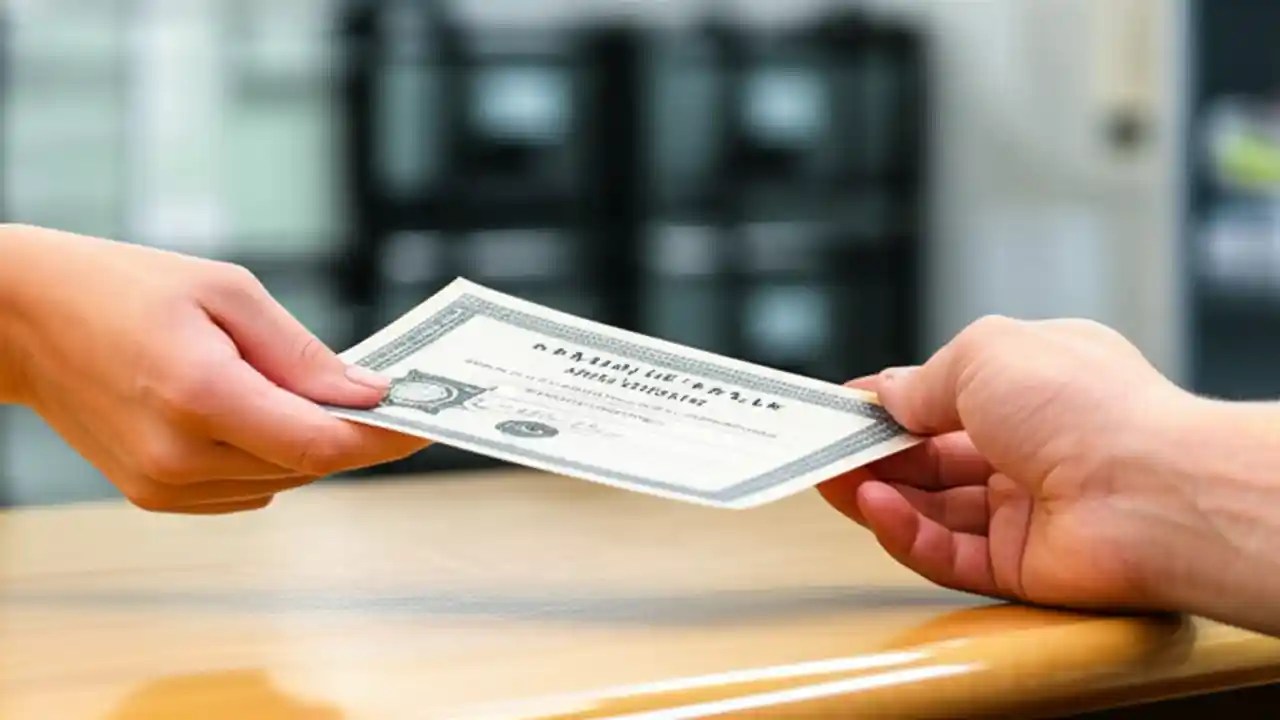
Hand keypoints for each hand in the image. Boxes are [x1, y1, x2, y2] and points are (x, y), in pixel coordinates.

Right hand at [0, 225, 427, 512]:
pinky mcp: (156, 496)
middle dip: (354, 432)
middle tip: (390, 395)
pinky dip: (272, 456)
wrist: (24, 320)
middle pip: (310, 464)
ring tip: (313, 392)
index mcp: (200, 395)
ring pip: (284, 479)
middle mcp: (180, 456)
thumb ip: (301, 352)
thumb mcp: (226, 291)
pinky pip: (249, 488)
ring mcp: (164, 485)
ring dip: (312, 443)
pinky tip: (260, 412)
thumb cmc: (126, 286)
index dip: (385, 437)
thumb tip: (369, 393)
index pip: (321, 442)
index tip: (431, 420)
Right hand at [819, 316, 1194, 610]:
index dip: (893, 401)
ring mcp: (1026, 509)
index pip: (947, 397)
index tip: (843, 407)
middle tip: (823, 449)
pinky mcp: (1019, 565)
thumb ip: (926, 379)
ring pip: (932, 508)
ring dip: (879, 494)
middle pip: (932, 458)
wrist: (1152, 489)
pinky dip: (905, 533)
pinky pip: (948, 553)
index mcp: (1035, 385)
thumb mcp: (984, 352)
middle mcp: (1032, 447)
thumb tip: (888, 395)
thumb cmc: (1087, 406)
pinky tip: (874, 509)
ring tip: (833, 481)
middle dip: (874, 452)